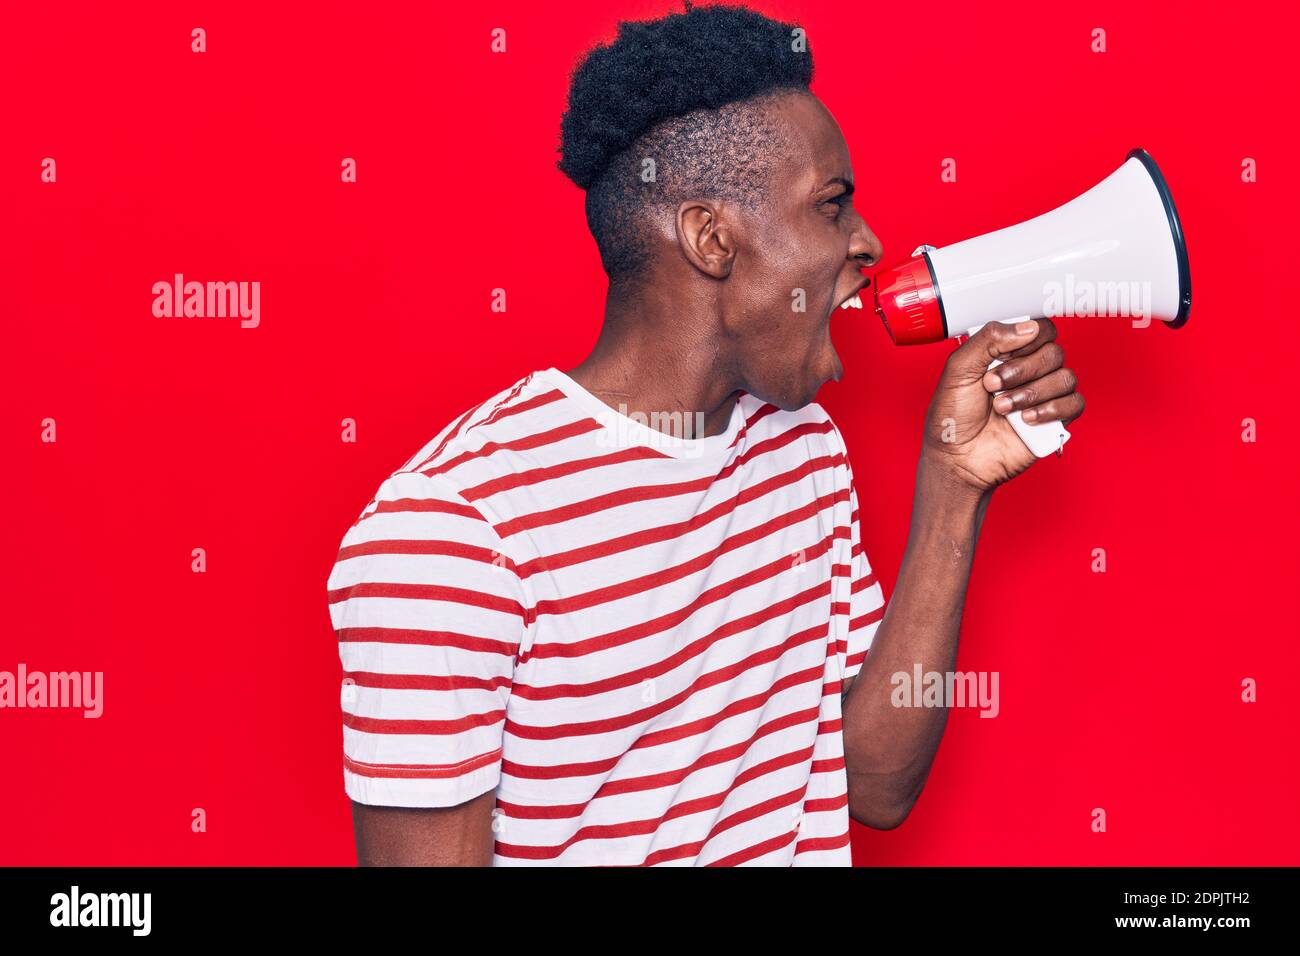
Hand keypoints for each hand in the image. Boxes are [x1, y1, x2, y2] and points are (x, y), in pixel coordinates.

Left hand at [922, 318, 1084, 492]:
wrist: (956, 458)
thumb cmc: (953, 415)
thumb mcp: (959, 368)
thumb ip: (989, 338)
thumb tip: (1028, 326)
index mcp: (1010, 353)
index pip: (1040, 329)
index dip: (1028, 338)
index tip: (1003, 354)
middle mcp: (1031, 371)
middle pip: (1054, 352)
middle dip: (1022, 370)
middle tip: (992, 385)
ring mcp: (1044, 395)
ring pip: (1066, 377)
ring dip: (1031, 392)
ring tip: (1002, 408)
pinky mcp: (1055, 420)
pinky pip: (1075, 403)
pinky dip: (1052, 409)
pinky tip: (1027, 419)